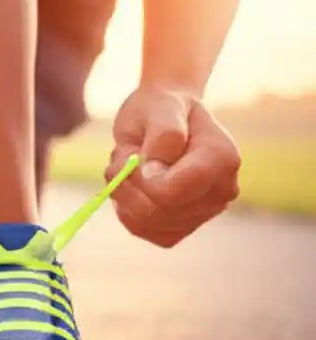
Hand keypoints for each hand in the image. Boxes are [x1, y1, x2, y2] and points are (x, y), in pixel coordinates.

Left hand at [106, 86, 240, 247]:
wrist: (164, 116)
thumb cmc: (161, 108)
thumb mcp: (159, 107)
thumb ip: (163, 136)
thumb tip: (153, 173)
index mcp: (222, 160)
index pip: (171, 193)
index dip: (139, 180)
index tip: (130, 156)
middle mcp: (222, 191)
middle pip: (158, 212)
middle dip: (126, 187)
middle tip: (118, 160)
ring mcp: (205, 212)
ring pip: (148, 225)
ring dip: (123, 197)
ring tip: (124, 169)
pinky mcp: (185, 224)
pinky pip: (147, 232)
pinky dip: (127, 211)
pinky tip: (128, 187)